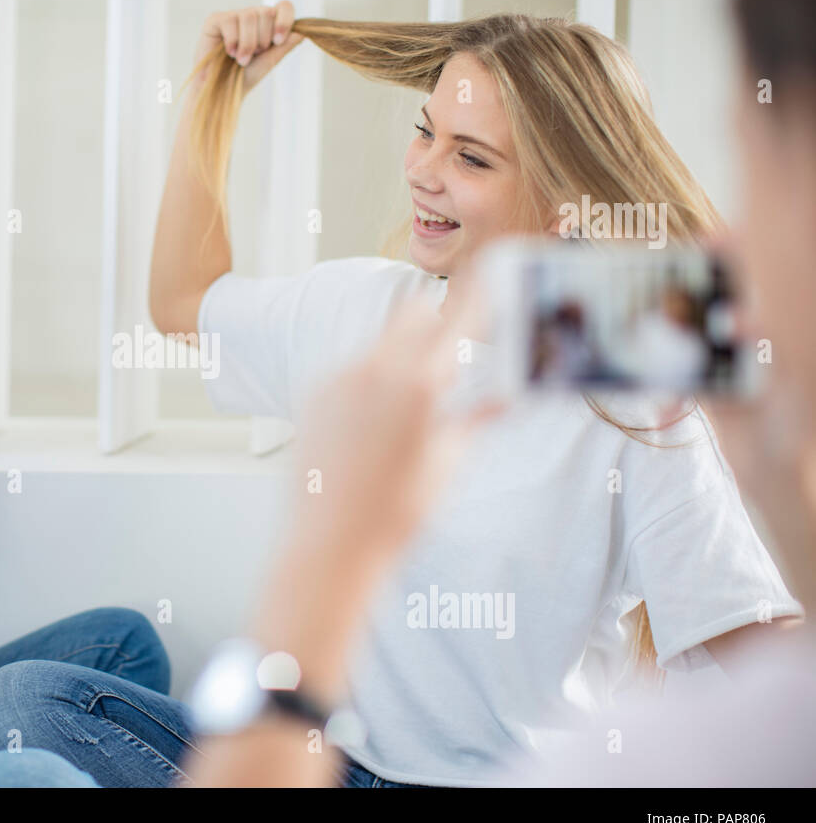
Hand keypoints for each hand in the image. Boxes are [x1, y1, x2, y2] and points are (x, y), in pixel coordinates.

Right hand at [192, 0, 302, 93]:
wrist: (222, 90)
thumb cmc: (245, 76)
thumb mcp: (270, 61)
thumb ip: (285, 46)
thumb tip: (302, 32)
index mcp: (268, 23)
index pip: (284, 6)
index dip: (284, 20)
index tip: (278, 41)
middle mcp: (252, 15)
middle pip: (266, 12)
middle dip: (262, 40)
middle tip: (253, 55)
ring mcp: (233, 16)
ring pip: (249, 16)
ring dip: (248, 44)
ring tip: (241, 59)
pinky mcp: (215, 20)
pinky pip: (230, 21)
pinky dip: (232, 42)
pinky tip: (229, 52)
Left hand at [291, 293, 502, 564]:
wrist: (329, 546)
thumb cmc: (396, 515)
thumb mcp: (448, 464)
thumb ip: (478, 419)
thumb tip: (510, 399)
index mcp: (417, 386)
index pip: (458, 320)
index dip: (479, 296)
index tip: (494, 275)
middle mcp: (374, 371)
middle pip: (413, 314)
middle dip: (436, 321)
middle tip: (454, 347)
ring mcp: (337, 379)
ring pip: (381, 343)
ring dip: (403, 355)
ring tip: (411, 408)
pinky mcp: (313, 394)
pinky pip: (351, 370)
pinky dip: (372, 380)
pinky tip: (375, 424)